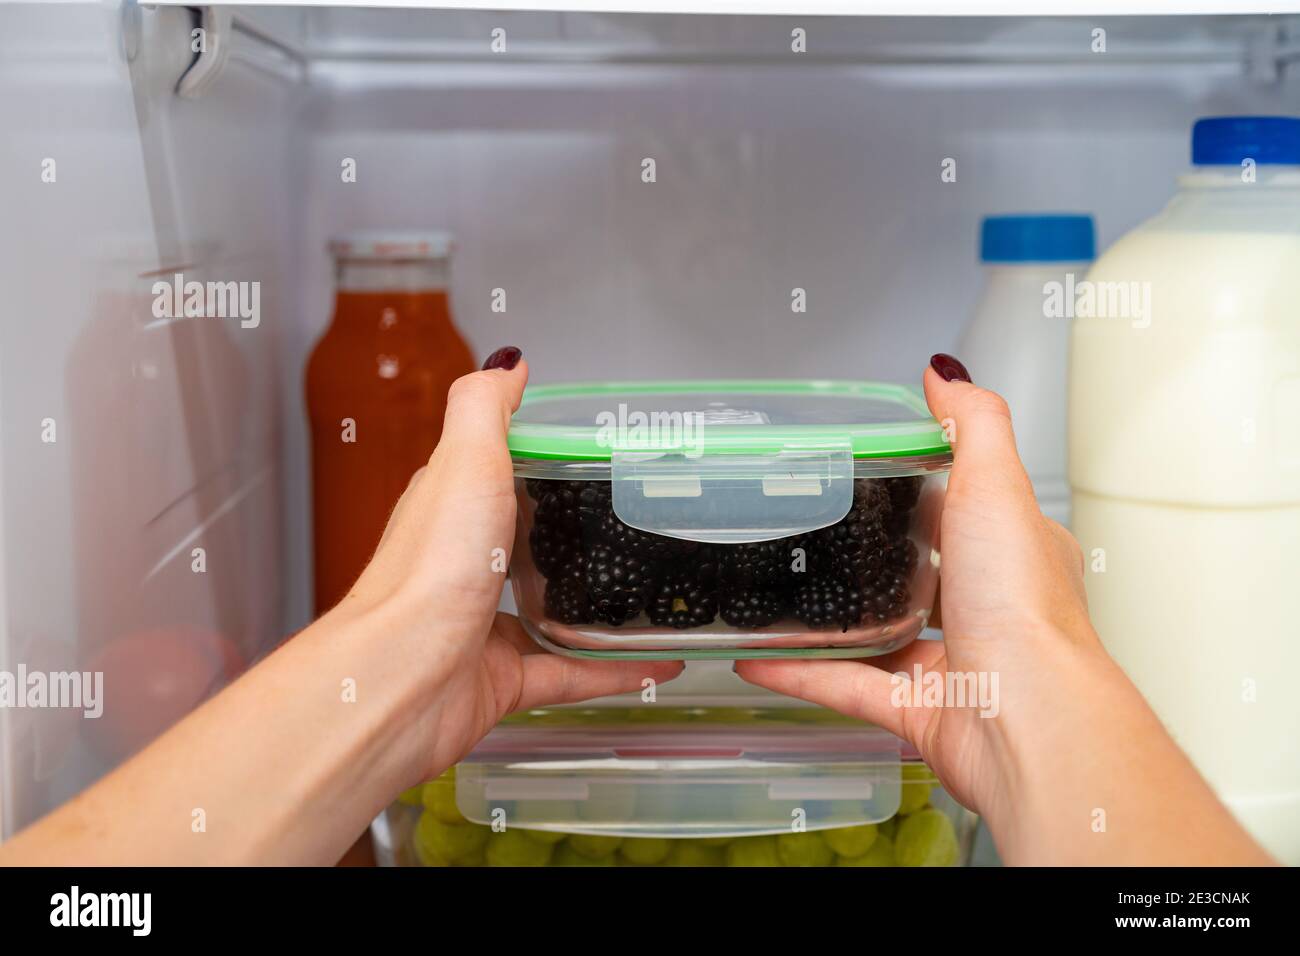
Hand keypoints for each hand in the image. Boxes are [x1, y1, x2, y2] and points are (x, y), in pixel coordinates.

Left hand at [337, 347, 682, 779]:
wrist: (403, 679)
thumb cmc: (428, 572)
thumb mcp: (465, 462)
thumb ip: (484, 407)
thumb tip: (506, 361)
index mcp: (452, 508)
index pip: (494, 471)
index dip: (536, 456)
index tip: (591, 447)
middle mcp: (464, 566)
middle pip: (523, 541)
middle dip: (570, 531)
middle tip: (636, 519)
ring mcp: (482, 624)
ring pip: (550, 610)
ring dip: (598, 604)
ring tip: (654, 591)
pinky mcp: (503, 678)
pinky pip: (572, 672)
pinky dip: (616, 669)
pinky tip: (656, 663)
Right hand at [737, 355, 1272, 864]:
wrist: (1025, 720)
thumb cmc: (1025, 610)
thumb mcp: (997, 487)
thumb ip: (972, 425)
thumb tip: (944, 373)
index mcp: (1014, 556)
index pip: (971, 509)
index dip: (929, 486)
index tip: (876, 467)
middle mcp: (988, 611)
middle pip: (925, 576)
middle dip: (877, 556)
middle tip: (817, 528)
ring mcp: (951, 664)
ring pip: (878, 636)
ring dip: (830, 618)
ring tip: (779, 592)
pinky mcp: (916, 712)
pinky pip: (844, 686)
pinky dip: (798, 672)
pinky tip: (756, 656)